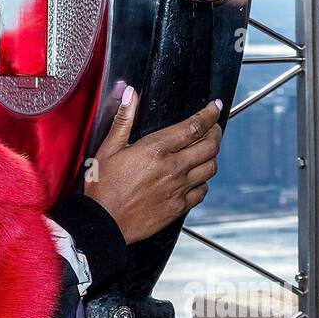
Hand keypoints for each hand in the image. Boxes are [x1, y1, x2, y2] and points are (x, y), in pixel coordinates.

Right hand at [84, 88, 222, 244]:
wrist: (103, 223)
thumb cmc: (102, 187)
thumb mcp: (108, 149)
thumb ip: (123, 120)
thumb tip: (130, 94)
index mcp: (156, 149)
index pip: (194, 126)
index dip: (209, 114)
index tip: (214, 107)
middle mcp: (173, 168)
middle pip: (210, 145)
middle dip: (216, 132)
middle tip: (213, 127)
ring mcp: (179, 189)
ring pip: (210, 168)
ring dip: (211, 155)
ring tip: (206, 150)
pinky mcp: (179, 207)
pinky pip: (202, 191)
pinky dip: (203, 181)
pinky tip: (195, 178)